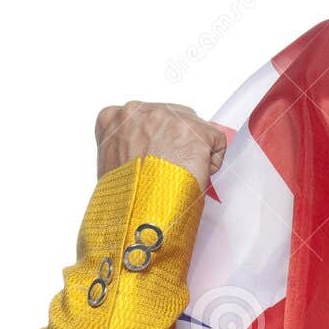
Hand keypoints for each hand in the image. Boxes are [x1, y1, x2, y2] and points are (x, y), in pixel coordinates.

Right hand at [95, 102, 225, 190]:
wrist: (137, 217)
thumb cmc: (125, 201)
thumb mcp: (111, 169)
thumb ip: (128, 150)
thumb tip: (145, 156)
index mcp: (113, 119)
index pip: (143, 119)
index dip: (156, 142)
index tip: (158, 160)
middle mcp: (138, 111)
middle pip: (172, 117)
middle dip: (177, 143)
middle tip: (172, 173)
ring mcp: (167, 117)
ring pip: (194, 128)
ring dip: (193, 152)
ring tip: (180, 178)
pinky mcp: (194, 130)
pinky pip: (217, 142)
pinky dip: (212, 163)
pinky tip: (194, 179)